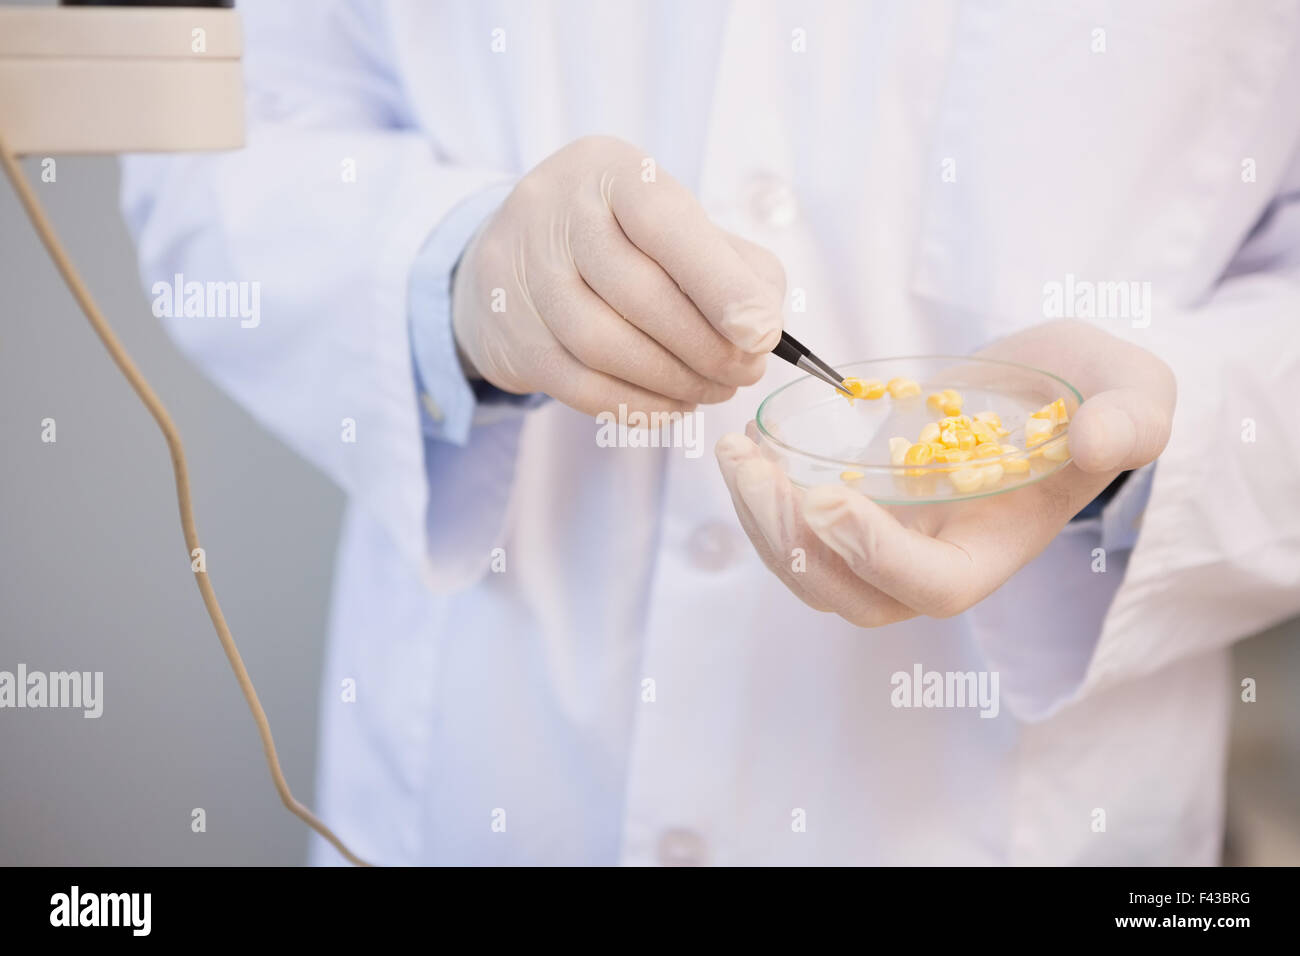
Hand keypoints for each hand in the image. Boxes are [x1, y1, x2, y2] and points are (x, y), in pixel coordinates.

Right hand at [452, 136, 785, 415]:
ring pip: (603, 345)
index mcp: (608, 170)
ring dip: (674, 380)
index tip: (762, 334)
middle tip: (745, 371)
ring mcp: (523, 275)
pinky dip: (637, 405)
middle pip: (636, 291)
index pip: (664, 221)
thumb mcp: (678, 225)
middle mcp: (554, 212)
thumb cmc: (622, 240)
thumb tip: (763, 326)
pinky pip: (580, 386)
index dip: (719, 283)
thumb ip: (735, 266)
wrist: (517, 259)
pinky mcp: (512, 335)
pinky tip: (674, 405)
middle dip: (705, 345)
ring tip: (715, 389)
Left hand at [715, 320, 1175, 625]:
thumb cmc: (1091, 392)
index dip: (878, 557)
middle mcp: (934, 559)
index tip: (829, 498)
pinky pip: (795, 531)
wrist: (1047, 385)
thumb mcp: (1130, 389)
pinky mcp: (858, 507)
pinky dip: (759, 499)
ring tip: (733, 454)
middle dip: (793, 545)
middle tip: (754, 472)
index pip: (933, 588)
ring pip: (810, 571)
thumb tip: (1096, 442)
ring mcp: (890, 539)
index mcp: (997, 549)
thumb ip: (1133, 416)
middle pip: (851, 596)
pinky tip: (742, 448)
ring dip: (760, 523)